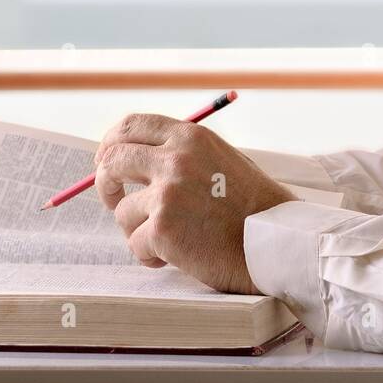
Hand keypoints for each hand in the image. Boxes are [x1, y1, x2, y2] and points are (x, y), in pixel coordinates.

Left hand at [94, 113, 296, 293]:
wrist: (277, 243)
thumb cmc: (254, 207)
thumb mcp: (221, 160)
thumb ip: (183, 155)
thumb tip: (135, 159)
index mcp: (191, 138)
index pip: (132, 126)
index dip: (112, 143)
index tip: (107, 160)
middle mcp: (176, 159)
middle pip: (113, 160)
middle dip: (105, 182)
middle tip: (114, 199)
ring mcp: (167, 194)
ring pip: (123, 210)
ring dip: (139, 229)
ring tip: (171, 240)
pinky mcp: (163, 229)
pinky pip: (135, 243)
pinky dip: (151, 255)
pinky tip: (177, 257)